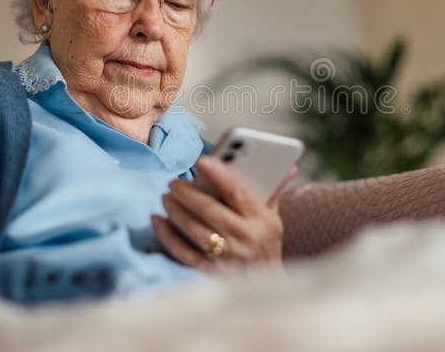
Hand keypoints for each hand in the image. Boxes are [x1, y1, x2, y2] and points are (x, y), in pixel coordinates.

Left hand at [151, 155, 295, 272]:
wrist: (268, 285)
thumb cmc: (265, 241)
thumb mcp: (273, 216)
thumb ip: (272, 189)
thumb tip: (286, 165)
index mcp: (262, 220)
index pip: (238, 192)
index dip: (219, 174)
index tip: (200, 160)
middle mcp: (246, 239)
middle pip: (211, 211)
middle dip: (188, 193)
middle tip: (173, 182)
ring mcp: (228, 258)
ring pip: (195, 231)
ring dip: (176, 212)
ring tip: (165, 197)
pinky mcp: (212, 272)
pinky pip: (184, 253)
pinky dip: (168, 236)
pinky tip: (158, 221)